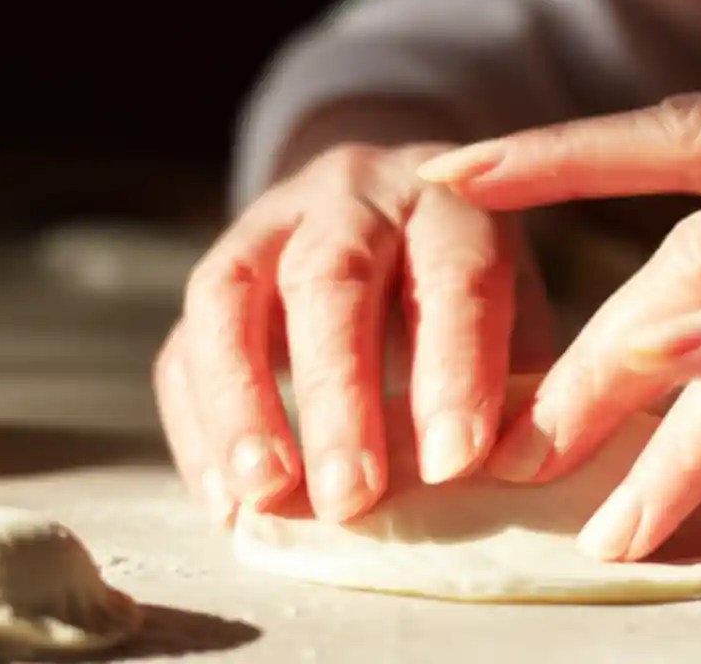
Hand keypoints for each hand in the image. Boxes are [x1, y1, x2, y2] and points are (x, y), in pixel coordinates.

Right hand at [154, 143, 555, 524]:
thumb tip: (504, 476)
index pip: (453, 279)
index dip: (454, 371)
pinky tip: (226, 500)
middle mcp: (351, 200)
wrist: (384, 200)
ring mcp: (267, 228)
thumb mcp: (513, 307)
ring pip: (230, 298)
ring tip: (264, 493)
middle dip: (337, 396)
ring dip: (242, 403)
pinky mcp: (214, 276)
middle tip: (350, 497)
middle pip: (329, 282)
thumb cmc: (462, 282)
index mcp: (447, 206)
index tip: (454, 464)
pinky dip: (198, 426)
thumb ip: (516, 382)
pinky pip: (184, 344)